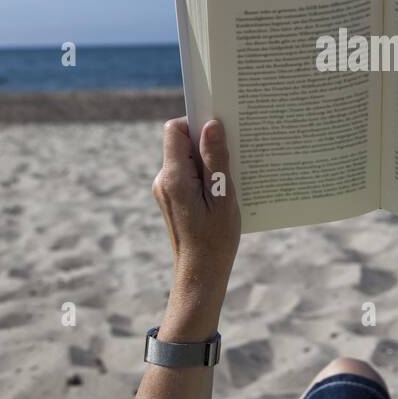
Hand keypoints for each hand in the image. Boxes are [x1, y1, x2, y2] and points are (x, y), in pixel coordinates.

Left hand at [152, 118, 240, 336]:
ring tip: (231, 179)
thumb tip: (211, 126)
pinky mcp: (173, 198)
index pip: (175, 129)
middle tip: (233, 154)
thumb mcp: (222, 197)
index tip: (221, 129)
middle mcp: (164, 180)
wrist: (200, 274)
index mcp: (174, 177)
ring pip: (187, 159)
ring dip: (209, 162)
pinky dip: (205, 176)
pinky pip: (188, 175)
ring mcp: (166, 190)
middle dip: (207, 143)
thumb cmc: (216, 239)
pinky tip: (223, 192)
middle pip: (181, 143)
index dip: (196, 123)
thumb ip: (215, 159)